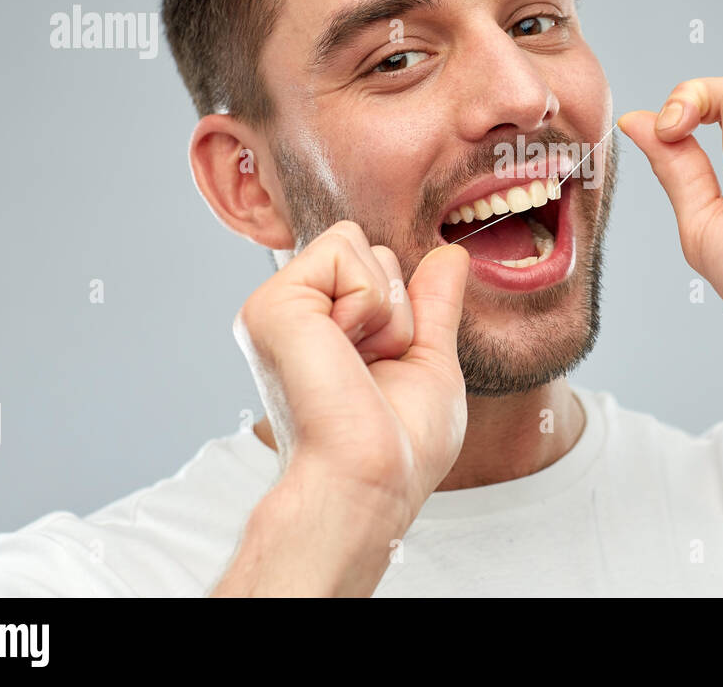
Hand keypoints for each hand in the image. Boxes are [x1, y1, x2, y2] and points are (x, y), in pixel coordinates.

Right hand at [233, 221, 469, 522]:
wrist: (371, 482)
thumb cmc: (401, 446)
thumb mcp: (429, 359)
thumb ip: (434, 304)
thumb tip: (451, 254)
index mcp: (320, 326)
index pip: (374, 264)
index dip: (403, 310)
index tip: (387, 366)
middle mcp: (292, 314)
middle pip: (364, 244)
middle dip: (394, 302)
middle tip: (374, 365)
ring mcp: (276, 307)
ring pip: (352, 240)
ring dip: (383, 306)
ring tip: (360, 363)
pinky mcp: (271, 305)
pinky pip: (341, 248)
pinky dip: (367, 300)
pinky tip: (346, 352)